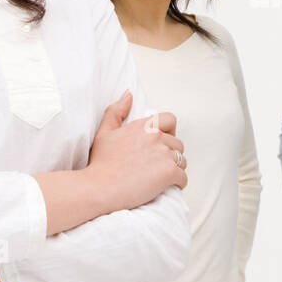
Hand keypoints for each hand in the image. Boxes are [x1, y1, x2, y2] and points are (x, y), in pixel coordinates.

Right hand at [85, 90, 187, 215]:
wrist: (99, 188)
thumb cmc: (100, 164)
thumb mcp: (104, 132)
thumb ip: (116, 111)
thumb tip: (128, 94)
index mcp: (143, 126)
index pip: (170, 120)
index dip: (170, 132)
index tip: (162, 143)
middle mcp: (157, 137)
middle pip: (177, 144)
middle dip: (170, 154)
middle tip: (156, 166)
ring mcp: (165, 154)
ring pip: (182, 160)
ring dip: (174, 169)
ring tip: (158, 178)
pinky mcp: (169, 172)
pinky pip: (183, 178)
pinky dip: (177, 184)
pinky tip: (164, 187)